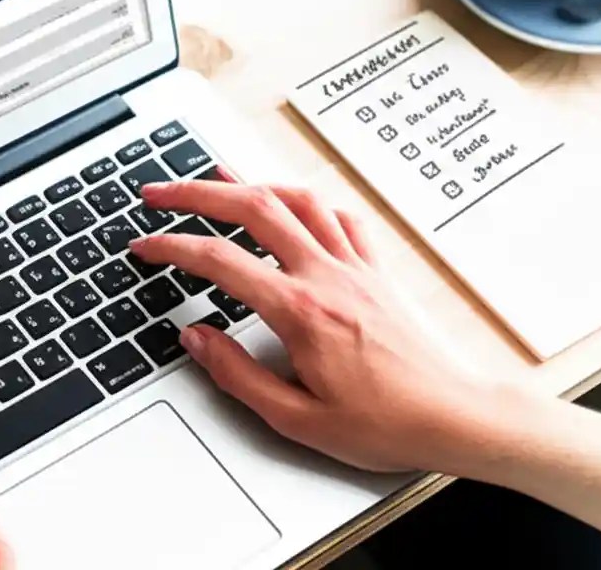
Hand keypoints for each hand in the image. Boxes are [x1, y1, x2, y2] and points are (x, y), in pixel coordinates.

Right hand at [129, 178, 531, 475]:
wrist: (456, 417)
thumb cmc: (386, 423)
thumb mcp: (297, 419)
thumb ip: (237, 375)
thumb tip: (196, 339)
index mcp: (300, 311)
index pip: (219, 261)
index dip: (171, 246)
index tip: (144, 246)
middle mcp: (327, 276)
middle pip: (253, 208)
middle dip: (197, 192)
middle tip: (161, 192)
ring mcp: (355, 267)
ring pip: (298, 201)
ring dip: (252, 183)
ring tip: (219, 177)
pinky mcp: (378, 272)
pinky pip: (341, 218)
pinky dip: (307, 202)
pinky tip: (293, 205)